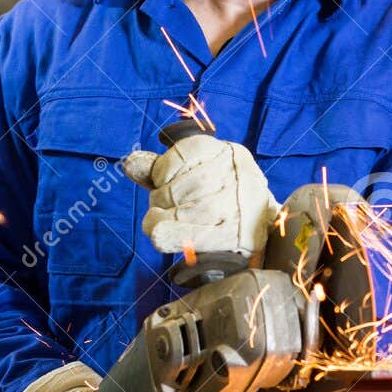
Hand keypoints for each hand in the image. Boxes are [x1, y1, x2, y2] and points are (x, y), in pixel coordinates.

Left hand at [123, 133, 278, 257]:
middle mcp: (240, 176)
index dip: (163, 170)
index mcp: (230, 154)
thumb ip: (161, 169)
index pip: (185, 152)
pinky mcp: (238, 238)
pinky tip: (161, 235)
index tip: (162, 182)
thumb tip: (131, 163)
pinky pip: (194, 236)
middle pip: (184, 184)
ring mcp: (241, 208)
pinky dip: (171, 235)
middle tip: (160, 209)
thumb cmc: (219, 201)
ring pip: (186, 210)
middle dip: (161, 198)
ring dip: (162, 218)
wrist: (260, 230)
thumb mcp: (192, 177)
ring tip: (160, 223)